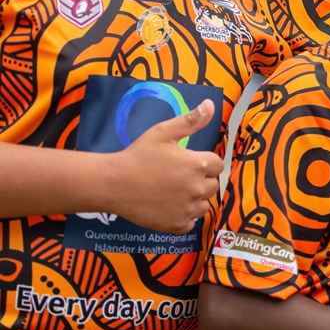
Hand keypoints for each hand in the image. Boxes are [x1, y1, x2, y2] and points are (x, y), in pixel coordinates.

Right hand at [104, 100, 222, 233]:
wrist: (112, 183)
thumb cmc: (138, 155)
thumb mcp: (163, 132)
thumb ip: (190, 120)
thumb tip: (211, 104)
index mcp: (198, 164)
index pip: (218, 164)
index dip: (204, 162)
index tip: (186, 162)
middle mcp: (197, 188)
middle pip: (213, 185)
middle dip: (200, 180)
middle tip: (177, 177)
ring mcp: (188, 209)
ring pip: (204, 205)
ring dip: (194, 199)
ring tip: (172, 192)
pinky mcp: (177, 225)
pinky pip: (191, 222)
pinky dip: (184, 216)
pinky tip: (168, 206)